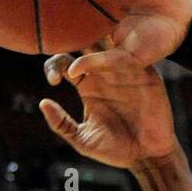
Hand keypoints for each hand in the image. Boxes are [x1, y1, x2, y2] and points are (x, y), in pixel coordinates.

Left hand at [39, 47, 176, 167]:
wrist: (148, 155)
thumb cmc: (115, 150)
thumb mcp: (83, 140)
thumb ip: (61, 124)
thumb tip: (42, 102)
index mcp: (87, 85)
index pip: (65, 62)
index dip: (55, 65)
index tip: (55, 81)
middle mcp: (104, 73)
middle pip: (85, 45)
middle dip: (74, 38)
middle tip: (66, 43)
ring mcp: (126, 71)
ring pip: (109, 43)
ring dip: (98, 35)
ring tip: (86, 36)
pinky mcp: (146, 73)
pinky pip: (133, 54)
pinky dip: (124, 46)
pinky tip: (114, 47)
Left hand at [61, 0, 191, 76]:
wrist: (180, 20)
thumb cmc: (154, 45)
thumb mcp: (127, 60)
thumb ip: (100, 64)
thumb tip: (71, 72)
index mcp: (92, 29)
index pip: (66, 28)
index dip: (51, 32)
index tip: (39, 26)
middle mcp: (95, 8)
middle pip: (67, 1)